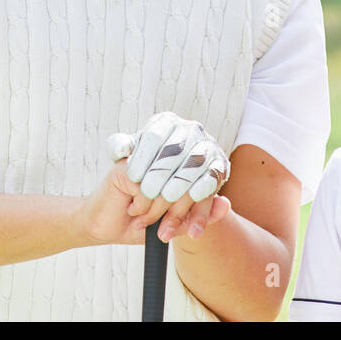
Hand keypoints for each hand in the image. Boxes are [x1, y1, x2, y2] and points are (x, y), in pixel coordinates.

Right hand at [78, 157, 230, 246]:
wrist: (105, 227)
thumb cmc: (140, 224)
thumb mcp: (175, 224)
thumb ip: (201, 214)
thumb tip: (226, 204)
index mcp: (181, 167)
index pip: (203, 180)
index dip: (196, 208)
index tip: (182, 227)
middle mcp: (166, 156)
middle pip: (186, 184)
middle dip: (173, 212)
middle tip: (158, 225)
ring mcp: (146, 156)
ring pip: (167, 184)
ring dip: (155, 209)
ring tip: (143, 217)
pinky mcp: (127, 160)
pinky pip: (146, 183)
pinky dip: (142, 204)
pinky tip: (131, 207)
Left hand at [107, 111, 230, 202]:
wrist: (171, 187)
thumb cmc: (144, 170)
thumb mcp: (128, 156)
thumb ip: (119, 148)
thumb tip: (122, 149)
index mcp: (166, 122)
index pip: (154, 135)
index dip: (143, 157)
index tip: (132, 178)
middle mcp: (190, 129)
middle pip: (174, 151)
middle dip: (159, 176)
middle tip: (147, 195)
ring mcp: (208, 146)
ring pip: (194, 167)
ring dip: (180, 190)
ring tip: (165, 208)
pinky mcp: (221, 166)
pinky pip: (212, 181)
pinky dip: (202, 200)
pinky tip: (191, 217)